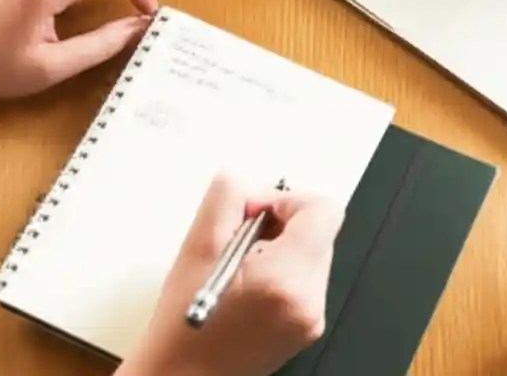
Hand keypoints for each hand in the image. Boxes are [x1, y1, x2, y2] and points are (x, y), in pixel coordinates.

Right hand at [118, 177, 342, 375]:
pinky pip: (306, 279)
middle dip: (280, 223)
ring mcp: (311, 317)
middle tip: (239, 238)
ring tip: (239, 266)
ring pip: (313, 252)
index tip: (256, 211)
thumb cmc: (183, 330)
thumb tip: (243, 178)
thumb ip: (225, 198)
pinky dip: (282, 270)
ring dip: (280, 246)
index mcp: (286, 278)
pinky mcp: (306, 326)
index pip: (323, 210)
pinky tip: (247, 284)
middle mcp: (309, 300)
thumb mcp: (196, 249)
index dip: (288, 199)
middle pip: (320, 230)